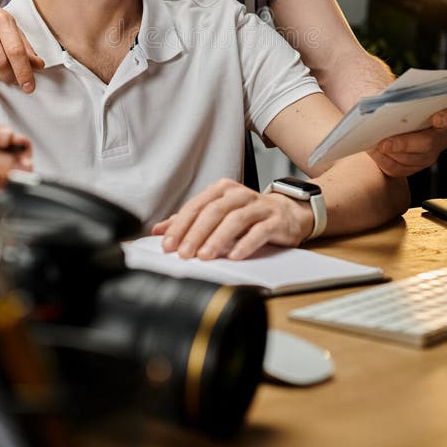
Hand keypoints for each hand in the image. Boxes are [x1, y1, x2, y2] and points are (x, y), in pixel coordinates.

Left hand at [151, 177, 313, 260]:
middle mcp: (239, 194)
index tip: (168, 245)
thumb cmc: (248, 214)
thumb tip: (159, 230)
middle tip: (185, 253)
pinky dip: (245, 244)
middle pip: (214, 211)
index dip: (180, 225)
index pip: (196, 206)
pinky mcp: (275, 220)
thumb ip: (190, 221)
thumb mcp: (218, 214)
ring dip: (218, 239)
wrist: (287, 213)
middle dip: (196, 233)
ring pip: (235, 220)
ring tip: (206, 256)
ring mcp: (258, 206)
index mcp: (221, 190)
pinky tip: (234, 256)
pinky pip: (259, 231)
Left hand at [371, 103, 446, 176]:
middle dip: (405, 143)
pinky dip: (384, 160)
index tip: (436, 117)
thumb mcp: (390, 96)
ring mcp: (429, 154)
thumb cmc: (389, 103)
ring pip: (414, 159)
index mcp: (442, 113)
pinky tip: (374, 151)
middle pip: (430, 142)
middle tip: (384, 142)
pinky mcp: (414, 166)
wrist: (380, 118)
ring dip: (391, 153)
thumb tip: (382, 104)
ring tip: (373, 145)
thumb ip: (392, 98)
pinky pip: (400, 168)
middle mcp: (440, 135)